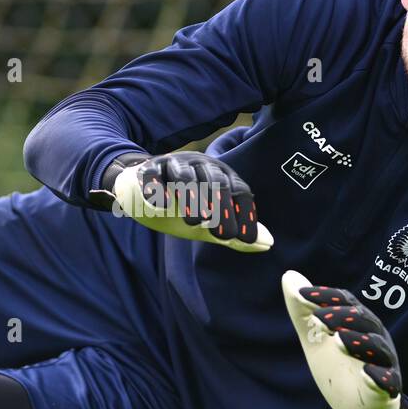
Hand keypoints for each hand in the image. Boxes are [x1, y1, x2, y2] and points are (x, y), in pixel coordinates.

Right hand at [108, 151, 273, 251]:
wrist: (140, 193)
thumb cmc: (180, 209)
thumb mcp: (208, 225)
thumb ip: (235, 235)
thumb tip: (267, 244)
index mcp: (220, 176)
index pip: (239, 191)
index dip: (244, 214)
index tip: (243, 238)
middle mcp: (201, 165)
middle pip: (216, 182)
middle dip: (221, 209)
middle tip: (222, 236)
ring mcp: (174, 164)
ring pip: (187, 177)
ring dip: (192, 199)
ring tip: (194, 223)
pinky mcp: (149, 168)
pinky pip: (155, 175)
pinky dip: (160, 189)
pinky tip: (164, 207)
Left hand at [281, 270, 401, 408]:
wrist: (360, 408)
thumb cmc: (340, 367)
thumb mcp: (317, 339)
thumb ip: (303, 312)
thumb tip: (288, 276)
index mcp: (359, 324)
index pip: (345, 302)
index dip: (326, 296)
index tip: (302, 294)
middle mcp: (374, 338)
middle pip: (364, 320)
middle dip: (341, 316)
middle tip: (318, 317)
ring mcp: (384, 364)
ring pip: (377, 348)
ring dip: (360, 342)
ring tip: (340, 339)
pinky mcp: (388, 389)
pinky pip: (388, 382)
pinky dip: (380, 378)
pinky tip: (368, 375)